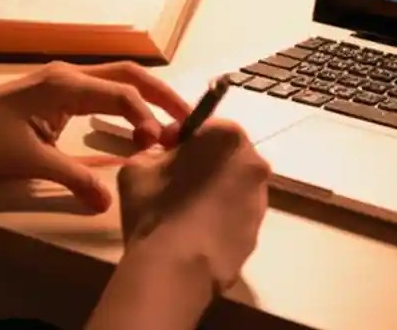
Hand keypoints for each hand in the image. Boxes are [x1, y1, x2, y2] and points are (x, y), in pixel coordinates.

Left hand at [0, 61, 191, 211]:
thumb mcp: (29, 162)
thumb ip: (72, 180)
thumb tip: (108, 202)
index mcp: (64, 83)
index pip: (121, 94)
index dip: (146, 118)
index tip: (160, 146)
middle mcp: (66, 74)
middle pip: (128, 74)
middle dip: (161, 94)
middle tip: (190, 119)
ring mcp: (59, 81)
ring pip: (115, 79)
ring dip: (145, 96)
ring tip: (171, 121)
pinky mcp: (52, 94)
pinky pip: (100, 90)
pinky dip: (125, 102)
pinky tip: (134, 123)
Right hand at [116, 119, 270, 291]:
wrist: (177, 269)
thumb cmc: (157, 207)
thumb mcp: (136, 167)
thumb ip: (152, 152)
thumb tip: (162, 158)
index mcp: (228, 137)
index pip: (204, 126)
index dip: (180, 138)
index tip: (162, 152)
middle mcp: (253, 163)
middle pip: (224, 156)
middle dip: (202, 163)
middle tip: (173, 181)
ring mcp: (259, 201)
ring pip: (233, 187)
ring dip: (213, 191)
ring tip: (183, 212)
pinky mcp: (257, 233)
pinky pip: (235, 216)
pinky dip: (220, 219)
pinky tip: (195, 234)